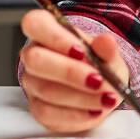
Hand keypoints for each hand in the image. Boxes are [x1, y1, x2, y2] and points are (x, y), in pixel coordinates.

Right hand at [19, 9, 130, 132]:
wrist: (99, 86)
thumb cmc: (97, 63)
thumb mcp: (107, 52)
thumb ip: (106, 48)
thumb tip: (106, 41)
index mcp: (44, 31)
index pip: (35, 24)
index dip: (55, 38)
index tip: (81, 51)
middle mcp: (32, 55)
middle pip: (36, 60)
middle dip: (70, 72)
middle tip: (98, 79)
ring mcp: (32, 83)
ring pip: (46, 89)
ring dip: (80, 96)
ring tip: (106, 98)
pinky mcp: (37, 108)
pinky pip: (48, 113)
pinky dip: (76, 114)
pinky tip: (94, 110)